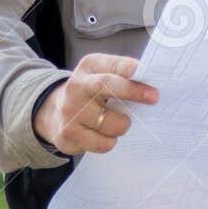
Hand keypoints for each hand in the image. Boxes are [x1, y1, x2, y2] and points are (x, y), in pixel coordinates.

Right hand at [33, 53, 158, 155]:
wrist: (54, 112)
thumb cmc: (91, 93)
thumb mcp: (102, 75)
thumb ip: (123, 75)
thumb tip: (153, 80)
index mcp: (89, 66)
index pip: (112, 65)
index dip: (131, 70)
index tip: (147, 74)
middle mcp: (77, 86)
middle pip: (106, 85)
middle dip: (133, 91)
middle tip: (153, 97)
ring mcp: (71, 111)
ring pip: (112, 123)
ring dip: (122, 125)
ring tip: (118, 122)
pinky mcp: (68, 134)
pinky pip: (103, 143)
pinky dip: (110, 141)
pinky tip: (104, 134)